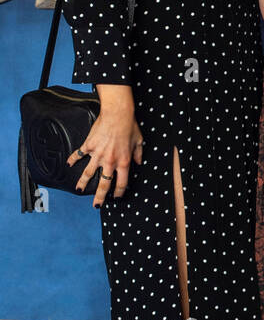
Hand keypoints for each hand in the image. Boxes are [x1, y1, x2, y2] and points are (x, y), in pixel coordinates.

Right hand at [66, 87, 143, 206]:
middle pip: (103, 184)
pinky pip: (79, 155)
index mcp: (123, 162)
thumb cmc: (129, 126)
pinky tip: (68, 165)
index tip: (116, 198)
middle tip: (96, 205)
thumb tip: (138, 163)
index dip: (119, 192)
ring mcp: (97, 154)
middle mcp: (110, 161)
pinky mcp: (89, 145)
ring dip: (83, 182)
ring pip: (88, 173)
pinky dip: (73, 160)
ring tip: (79, 190)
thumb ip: (138, 154)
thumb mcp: (139, 142)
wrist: (117, 114)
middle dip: (99, 197)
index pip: (121, 183)